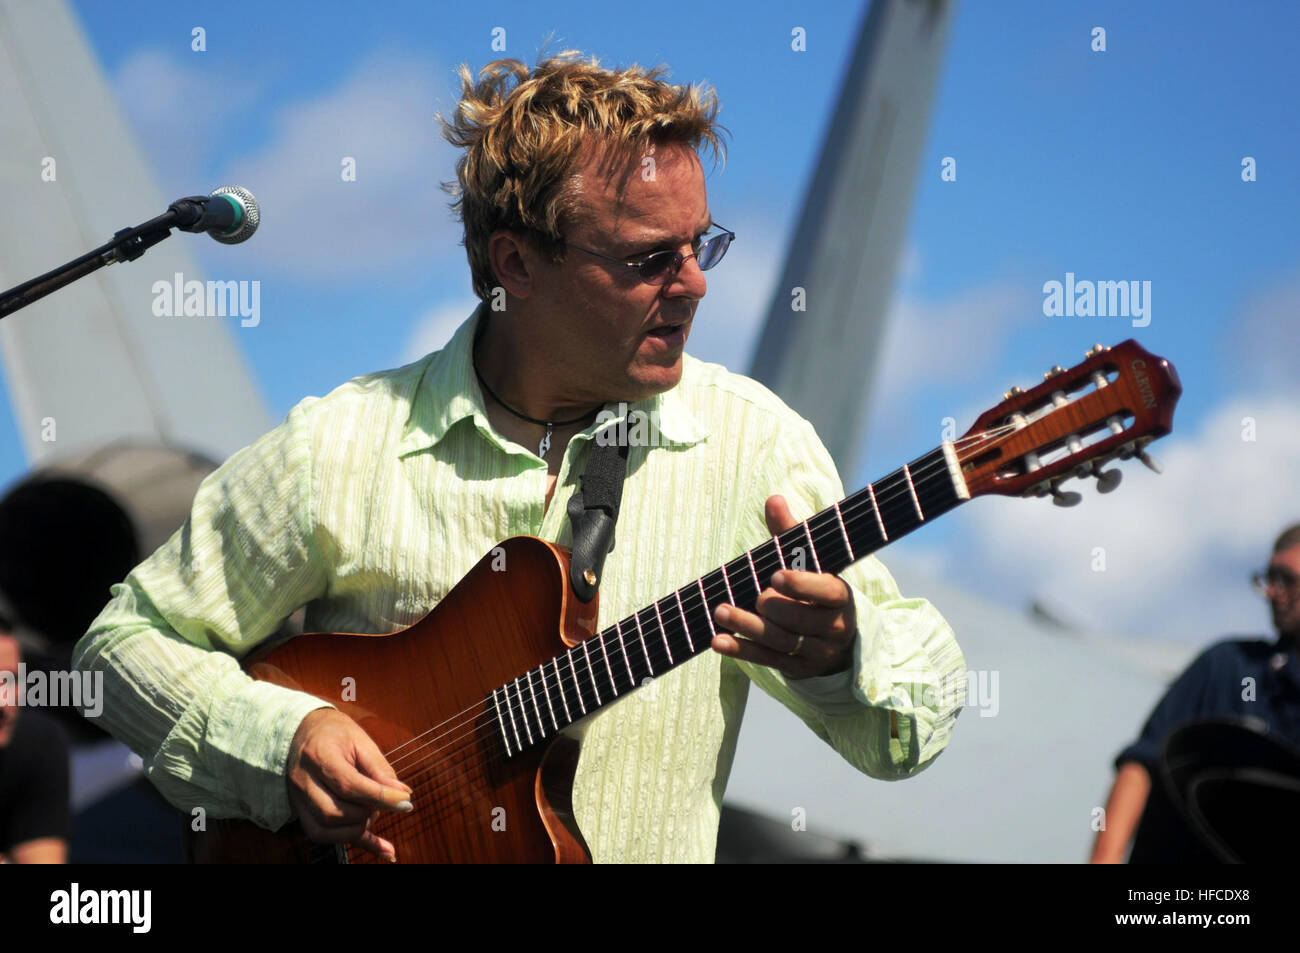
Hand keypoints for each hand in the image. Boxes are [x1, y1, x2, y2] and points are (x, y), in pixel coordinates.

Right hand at [286, 708, 413, 861]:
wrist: (301, 732)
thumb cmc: (335, 733)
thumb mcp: (361, 741)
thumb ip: (380, 769)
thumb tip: (403, 795)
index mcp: (319, 755)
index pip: (349, 785)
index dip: (380, 797)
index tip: (406, 801)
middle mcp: (303, 780)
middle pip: (334, 812)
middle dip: (366, 814)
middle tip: (384, 803)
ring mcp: (297, 799)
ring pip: (325, 830)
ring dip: (357, 829)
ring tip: (373, 813)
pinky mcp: (301, 812)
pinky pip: (323, 836)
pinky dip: (356, 844)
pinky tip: (384, 850)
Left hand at [711, 494, 857, 678]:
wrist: (838, 641)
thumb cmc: (818, 590)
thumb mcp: (812, 563)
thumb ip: (791, 534)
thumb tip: (773, 499)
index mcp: (839, 597)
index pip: (826, 592)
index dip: (802, 586)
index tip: (776, 576)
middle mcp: (832, 628)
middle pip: (800, 621)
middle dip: (773, 608)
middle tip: (754, 595)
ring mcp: (814, 652)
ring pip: (781, 642)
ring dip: (748, 626)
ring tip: (721, 611)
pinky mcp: (796, 668)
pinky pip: (767, 661)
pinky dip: (741, 650)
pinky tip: (718, 641)